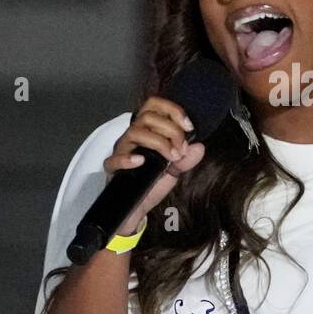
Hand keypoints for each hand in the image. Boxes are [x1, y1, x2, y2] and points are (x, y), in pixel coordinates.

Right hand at [104, 96, 206, 235]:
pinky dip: (128, 159)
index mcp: (147, 131)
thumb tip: (199, 147)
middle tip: (181, 150)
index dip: (172, 110)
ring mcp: (122, 150)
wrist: (137, 207)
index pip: (154, 105)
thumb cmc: (152, 183)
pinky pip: (114, 159)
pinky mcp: (112, 168)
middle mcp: (133, 137)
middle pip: (147, 117)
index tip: (188, 126)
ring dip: (158, 142)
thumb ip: (186, 159)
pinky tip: (141, 162)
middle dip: (171, 130)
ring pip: (135, 132)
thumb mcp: (175, 171)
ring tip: (171, 158)